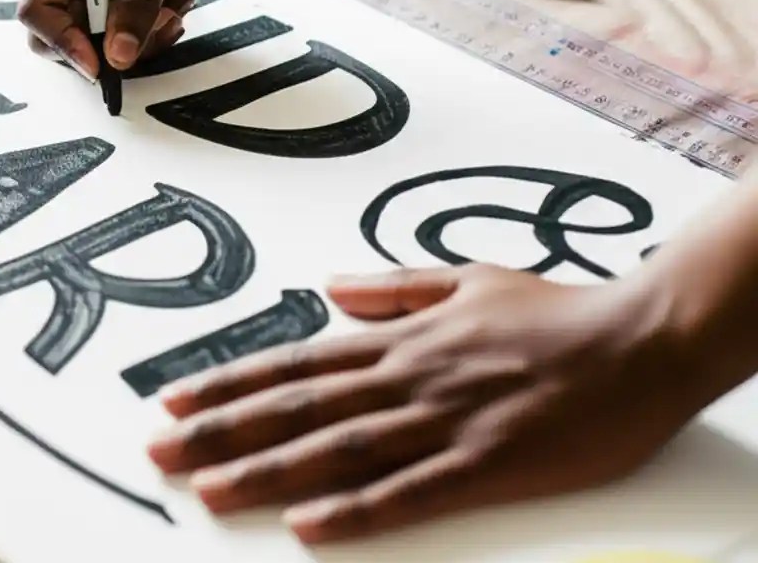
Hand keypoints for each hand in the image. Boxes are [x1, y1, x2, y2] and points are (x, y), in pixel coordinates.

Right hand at [17, 0, 224, 77]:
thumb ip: (135, 8)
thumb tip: (117, 57)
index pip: (36, 9)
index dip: (63, 42)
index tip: (100, 66)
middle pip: (61, 32)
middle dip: (110, 43)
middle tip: (156, 26)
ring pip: (93, 38)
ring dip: (139, 37)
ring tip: (173, 10)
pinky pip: (112, 31)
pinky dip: (144, 30)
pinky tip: (171, 7)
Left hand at [147, 264, 708, 543]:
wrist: (640, 338)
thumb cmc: (557, 310)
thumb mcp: (466, 277)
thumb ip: (393, 286)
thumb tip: (332, 283)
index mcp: (402, 339)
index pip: (297, 363)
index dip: (232, 383)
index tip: (177, 401)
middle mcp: (408, 376)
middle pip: (299, 407)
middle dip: (224, 431)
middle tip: (162, 453)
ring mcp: (444, 420)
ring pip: (338, 448)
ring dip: (268, 471)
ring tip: (210, 490)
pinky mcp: (486, 462)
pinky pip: (411, 491)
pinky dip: (358, 509)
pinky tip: (310, 525)